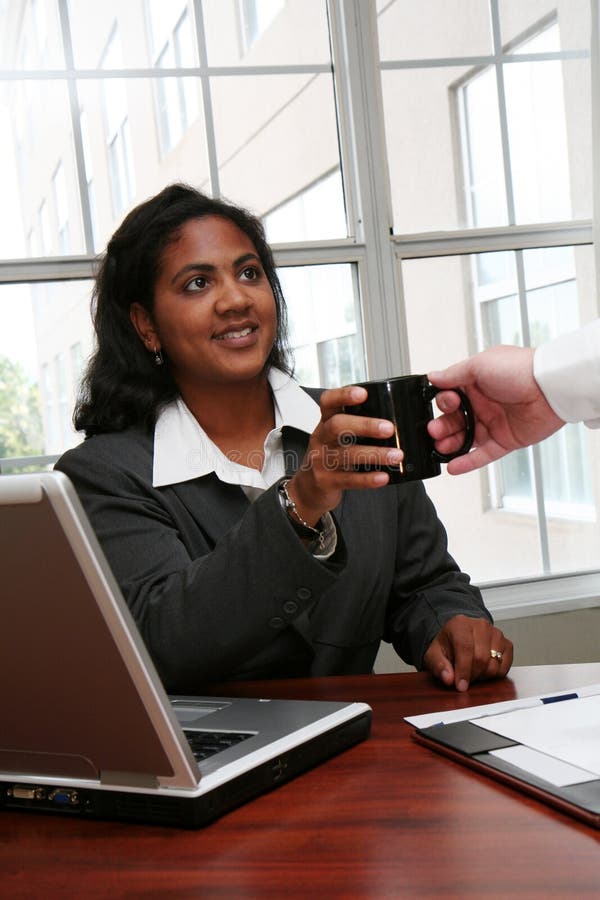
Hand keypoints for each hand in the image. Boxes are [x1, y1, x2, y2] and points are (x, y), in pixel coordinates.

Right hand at [286, 385, 402, 523]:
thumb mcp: (334, 438)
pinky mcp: (325, 481)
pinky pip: (348, 479)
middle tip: (389, 428)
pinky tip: (383, 477)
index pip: (328, 402)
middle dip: (365, 425)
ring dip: (374, 454)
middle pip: (338, 425)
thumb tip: (392, 424)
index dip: (343, 395)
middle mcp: (321, 439)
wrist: (307, 489)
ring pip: (347, 454)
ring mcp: (321, 460)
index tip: (363, 393)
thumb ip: (354, 428)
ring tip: (396, 456)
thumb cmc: (328, 458)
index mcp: (325, 423)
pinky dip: (368, 479)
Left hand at [423, 615, 512, 690]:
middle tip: (465, 679)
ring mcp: (496, 633)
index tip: (461, 686)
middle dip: (472, 675)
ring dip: (483, 676)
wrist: (459, 637)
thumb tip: (448, 678)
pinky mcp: (507, 644)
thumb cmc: (447, 646)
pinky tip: (484, 670)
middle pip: (481, 658)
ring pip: (494, 665)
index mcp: (460, 624)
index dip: (463, 671)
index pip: (465, 648)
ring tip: (473, 672)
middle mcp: (481, 625)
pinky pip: (505, 667)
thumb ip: (438, 666)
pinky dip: (495, 674)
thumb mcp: (434, 655)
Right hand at [427, 345, 564, 473]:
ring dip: (450, 445)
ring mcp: (493, 423)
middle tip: (434, 431)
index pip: (450, 397)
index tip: (445, 405)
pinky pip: (483, 454)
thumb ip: (454, 374)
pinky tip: (453, 466)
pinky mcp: (504, 440)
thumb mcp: (480, 365)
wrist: (550, 388)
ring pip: (465, 439)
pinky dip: (467, 462)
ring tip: (440, 448)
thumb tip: (433, 376)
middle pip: (454, 420)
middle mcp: (483, 403)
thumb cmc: (520, 370)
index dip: (443, 403)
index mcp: (475, 384)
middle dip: (441, 427)